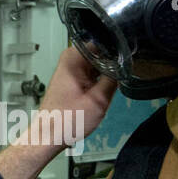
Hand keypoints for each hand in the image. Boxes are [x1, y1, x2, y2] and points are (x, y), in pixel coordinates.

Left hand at [0, 46, 117, 178]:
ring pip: (97, 64)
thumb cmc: (67, 121)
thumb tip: (124, 65)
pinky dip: (99, 80)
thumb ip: (113, 79)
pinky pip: (91, 73)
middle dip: (112, 63)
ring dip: (107, 73)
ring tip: (113, 85)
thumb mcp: (98, 100)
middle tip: (122, 77)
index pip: (102, 41)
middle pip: (100, 52)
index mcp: (73, 58)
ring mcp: (70, 70)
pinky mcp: (71, 80)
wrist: (48, 136)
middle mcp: (70, 60)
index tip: (129, 58)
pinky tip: (104, 91)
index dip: (117, 49)